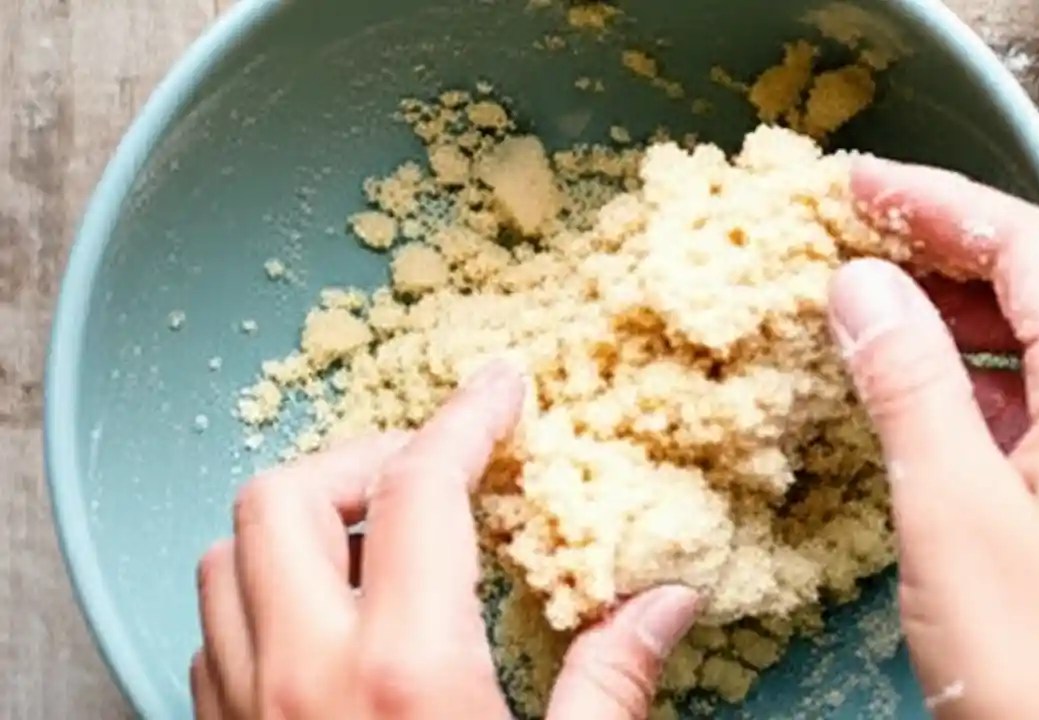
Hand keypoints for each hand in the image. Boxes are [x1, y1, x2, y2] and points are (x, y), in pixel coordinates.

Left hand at [191, 363, 699, 718]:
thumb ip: (613, 683)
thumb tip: (667, 601)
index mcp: (405, 671)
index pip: (422, 489)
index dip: (467, 418)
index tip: (501, 388)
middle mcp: (304, 674)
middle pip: (285, 496)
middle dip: (362, 460)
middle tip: (434, 478)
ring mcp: (246, 710)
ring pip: (228, 555)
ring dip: (301, 522)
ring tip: (380, 541)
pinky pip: (216, 629)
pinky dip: (265, 590)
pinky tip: (331, 621)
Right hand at [828, 157, 1038, 718]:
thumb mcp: (953, 514)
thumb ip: (908, 385)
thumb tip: (862, 286)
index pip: (1032, 247)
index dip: (940, 202)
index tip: (856, 185)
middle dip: (955, 239)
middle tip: (863, 222)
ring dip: (969, 306)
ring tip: (884, 293)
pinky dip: (986, 376)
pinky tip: (932, 392)